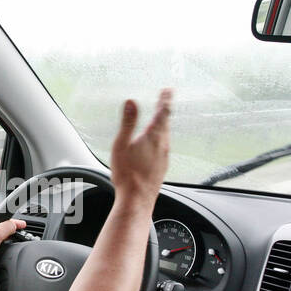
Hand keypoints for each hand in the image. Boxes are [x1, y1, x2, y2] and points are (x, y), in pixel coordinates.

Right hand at [109, 88, 171, 208]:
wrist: (137, 199)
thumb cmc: (127, 174)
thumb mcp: (122, 144)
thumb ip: (128, 122)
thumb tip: (131, 101)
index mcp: (153, 136)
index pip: (163, 112)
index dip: (165, 99)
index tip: (168, 90)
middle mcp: (162, 145)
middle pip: (166, 122)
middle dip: (165, 109)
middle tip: (166, 98)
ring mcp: (164, 156)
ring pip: (166, 135)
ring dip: (164, 124)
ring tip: (161, 118)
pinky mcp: (162, 166)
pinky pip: (164, 146)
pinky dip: (162, 137)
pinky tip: (157, 142)